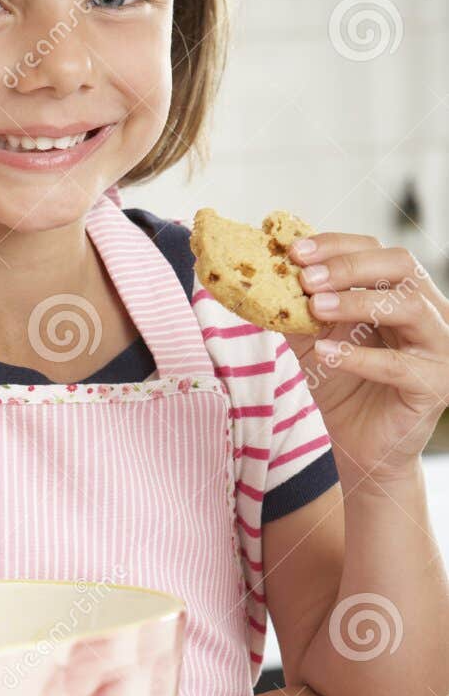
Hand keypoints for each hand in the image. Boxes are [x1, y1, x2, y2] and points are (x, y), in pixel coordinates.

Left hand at [283, 232, 448, 487]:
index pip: (377, 252)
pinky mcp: (435, 385)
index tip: (293, 251)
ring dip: (357, 301)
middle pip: (402, 266)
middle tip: (305, 276)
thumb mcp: (315, 341)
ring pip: (409, 307)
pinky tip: (324, 353)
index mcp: (404, 293)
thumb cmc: (344, 390)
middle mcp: (431, 312)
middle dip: (349, 266)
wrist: (362, 449)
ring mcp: (439, 348)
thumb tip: (264, 275)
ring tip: (314, 306)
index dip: (336, 246)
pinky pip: (397, 364)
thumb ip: (299, 310)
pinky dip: (358, 356)